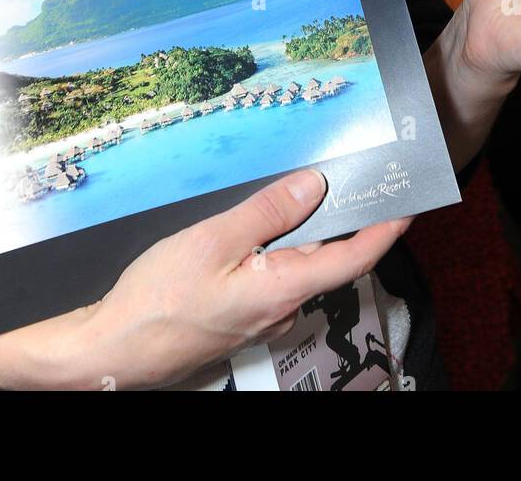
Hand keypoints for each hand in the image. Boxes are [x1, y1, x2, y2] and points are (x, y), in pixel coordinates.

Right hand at [0, 169, 410, 389]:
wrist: (112, 347)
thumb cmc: (157, 298)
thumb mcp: (213, 240)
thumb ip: (267, 212)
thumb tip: (314, 185)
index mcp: (284, 288)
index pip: (354, 256)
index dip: (385, 227)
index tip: (408, 201)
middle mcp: (280, 307)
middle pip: (326, 257)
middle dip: (340, 217)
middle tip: (351, 173)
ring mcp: (259, 314)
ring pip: (295, 264)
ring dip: (302, 230)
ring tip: (299, 187)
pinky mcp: (238, 313)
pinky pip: (270, 273)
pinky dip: (273, 245)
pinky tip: (254, 223)